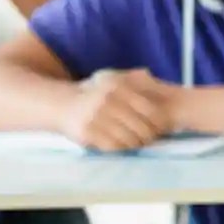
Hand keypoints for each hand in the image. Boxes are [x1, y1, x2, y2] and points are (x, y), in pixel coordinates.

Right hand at [60, 68, 175, 151]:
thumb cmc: (93, 93)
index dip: (158, 121)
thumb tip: (151, 75)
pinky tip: (124, 146)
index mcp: (117, 87)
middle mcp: (107, 101)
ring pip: (128, 138)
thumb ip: (132, 77)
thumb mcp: (111, 78)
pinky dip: (122, 148)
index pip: (148, 109)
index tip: (161, 127)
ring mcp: (96, 118)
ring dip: (136, 144)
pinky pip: (113, 146)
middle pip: (140, 126)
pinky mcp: (87, 133)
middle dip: (149, 135)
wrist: (62, 105)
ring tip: (139, 143)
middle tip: (152, 138)